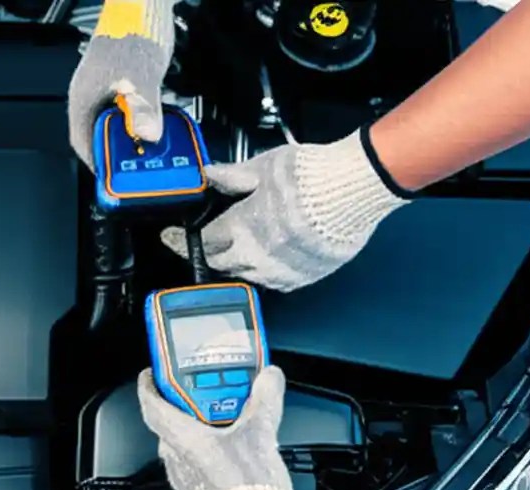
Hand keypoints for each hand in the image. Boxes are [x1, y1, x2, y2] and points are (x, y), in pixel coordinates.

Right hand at [68, 0, 174, 169]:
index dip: (98, 166)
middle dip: (120, 157)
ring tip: (152, 152)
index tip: (115, 182)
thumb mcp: (141, 73)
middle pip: (101, 139)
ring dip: (133, 142)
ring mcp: (107, 93)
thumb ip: (144, 105)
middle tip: (140, 170)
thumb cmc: (133, 29)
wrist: (143, 4)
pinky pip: (129, 116)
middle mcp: (92, 98)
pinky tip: (157, 127)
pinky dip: (142, 125)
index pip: (83, 143)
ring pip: (116, 129)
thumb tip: (147, 135)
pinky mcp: (122, 87)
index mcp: (85, 99)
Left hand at [136, 366, 303, 489]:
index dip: (148, 386)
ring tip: (222, 420)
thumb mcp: (262, 435)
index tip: (151, 375)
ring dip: (195, 430)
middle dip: (181, 405)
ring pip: (180, 446)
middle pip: (167, 424)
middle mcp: (175, 460)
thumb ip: (265, 400)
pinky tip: (228, 453)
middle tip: (200, 392)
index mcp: (182, 439)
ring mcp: (184, 481)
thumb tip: (269, 377)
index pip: (150, 405)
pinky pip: (192, 466)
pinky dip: (204, 452)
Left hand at [161, 129, 411, 291]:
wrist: (357, 188)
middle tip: (209, 238)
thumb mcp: (264, 167)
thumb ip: (232, 176)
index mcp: (242, 228)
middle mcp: (257, 255)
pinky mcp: (304, 277)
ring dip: (237, 262)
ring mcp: (281, 271)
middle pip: (220, 262)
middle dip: (210, 251)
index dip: (183, 239)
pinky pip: (275, 282)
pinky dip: (266, 271)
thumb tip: (208, 175)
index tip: (171, 237)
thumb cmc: (314, 176)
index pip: (202, 242)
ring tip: (239, 245)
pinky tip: (269, 255)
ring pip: (245, 274)